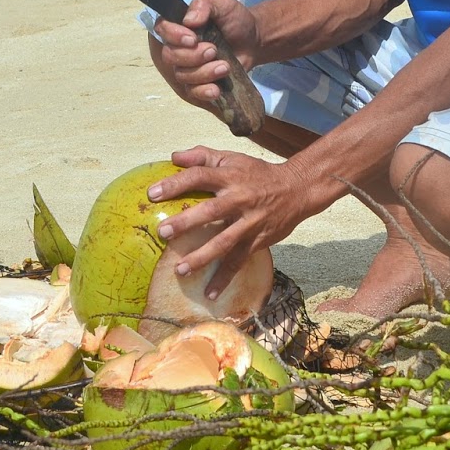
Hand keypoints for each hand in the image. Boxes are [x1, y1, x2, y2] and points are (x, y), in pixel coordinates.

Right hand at [148, 0, 259, 112]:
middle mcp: (178, 46)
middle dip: (192, 56)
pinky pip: (192, 92)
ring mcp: (187, 67)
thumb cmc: (235, 20)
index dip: (173, 35)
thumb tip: (188, 20)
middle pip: (170, 56)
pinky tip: (216, 89)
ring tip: (225, 66)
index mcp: (180, 25)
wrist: (253, 40)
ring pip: (182, 75)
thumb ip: (204, 5)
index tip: (193, 38)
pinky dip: (203, 91)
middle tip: (214, 50)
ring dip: (203, 72)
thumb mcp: (222, 4)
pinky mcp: (198, 84)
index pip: (162, 29)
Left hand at [148, 146, 334, 298]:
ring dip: (202, 257)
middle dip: (186, 223)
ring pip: (224, 242)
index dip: (175, 184)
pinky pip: (239, 262)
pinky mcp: (258, 241)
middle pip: (210, 211)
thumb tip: (173, 157)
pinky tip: (209, 294)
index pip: (199, 177)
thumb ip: (202, 155)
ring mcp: (250, 223)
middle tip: (162, 233)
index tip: (152, 194)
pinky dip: (225, 278)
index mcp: (230, 177)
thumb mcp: (232, 158)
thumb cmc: (257, 173)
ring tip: (180, 270)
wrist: (297, 189)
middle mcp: (239, 199)